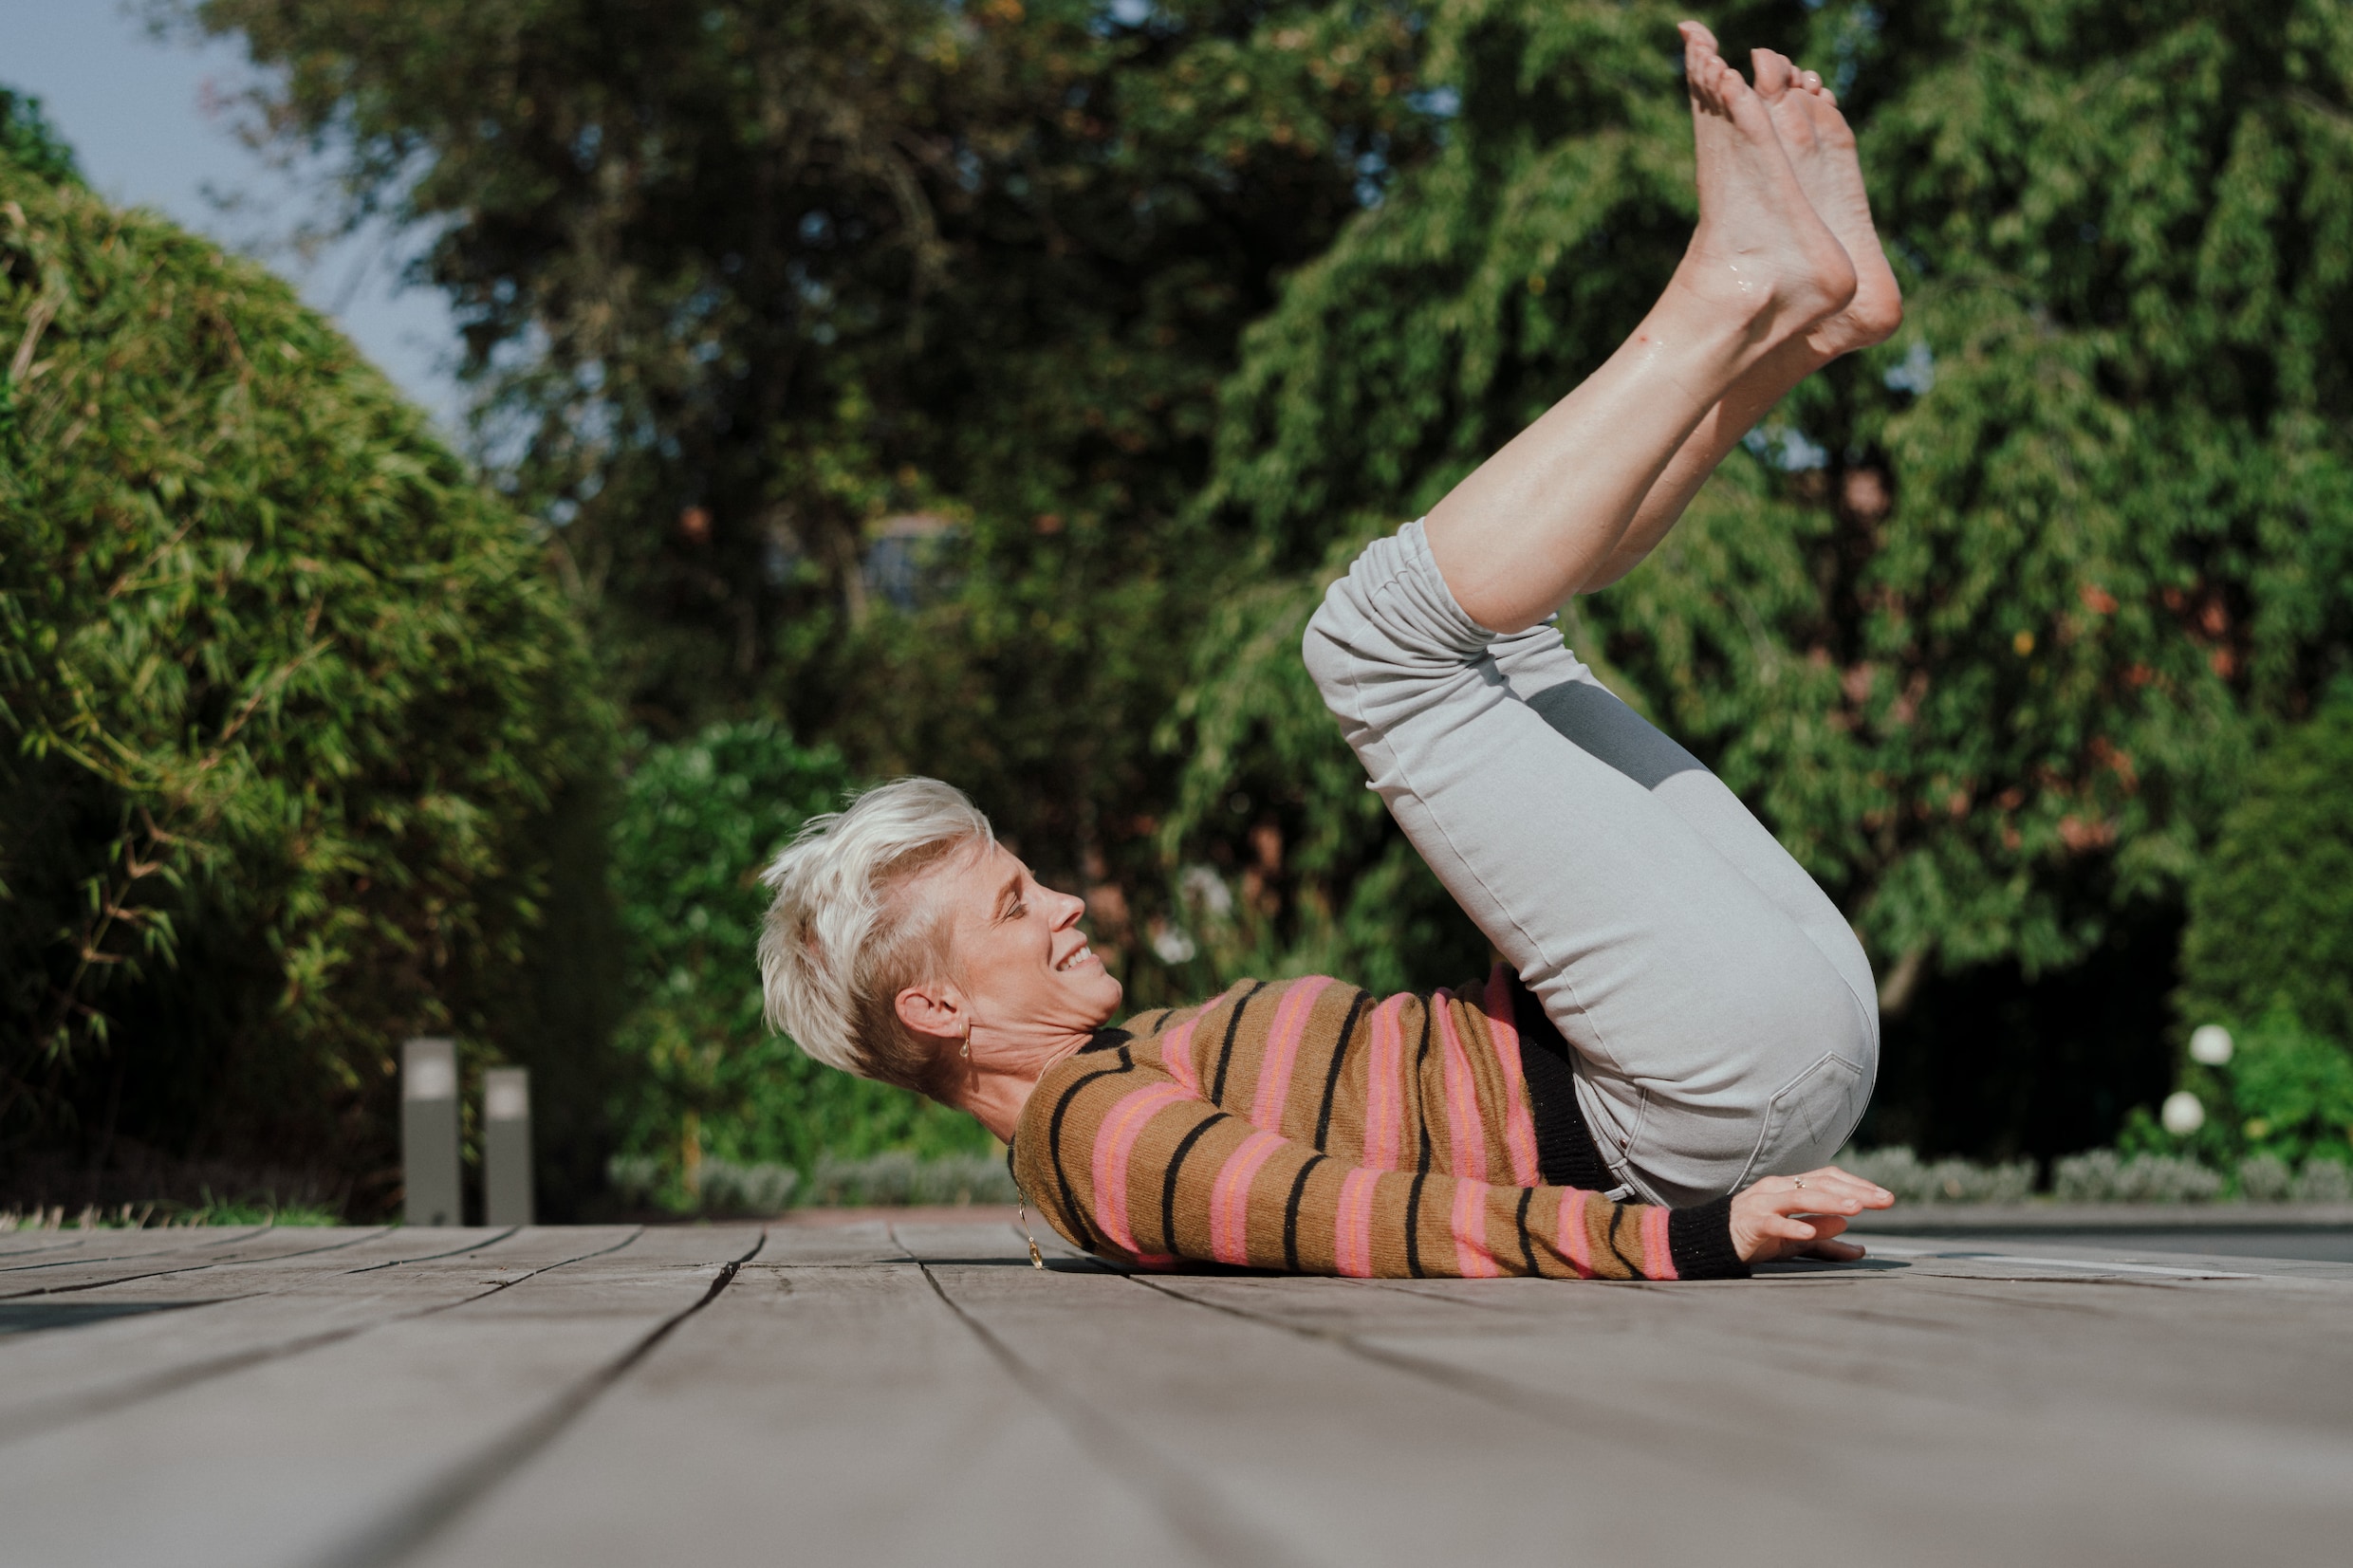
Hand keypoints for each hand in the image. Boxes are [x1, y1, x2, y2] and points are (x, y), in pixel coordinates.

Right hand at [1729, 1165, 1894, 1263]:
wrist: (1713, 1241)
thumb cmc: (1758, 1236)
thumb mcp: (1798, 1239)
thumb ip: (1827, 1241)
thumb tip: (1861, 1246)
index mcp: (1791, 1187)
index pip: (1829, 1178)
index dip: (1858, 1185)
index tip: (1886, 1198)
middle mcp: (1778, 1188)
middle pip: (1821, 1184)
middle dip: (1855, 1192)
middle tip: (1884, 1200)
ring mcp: (1763, 1204)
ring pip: (1800, 1198)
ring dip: (1829, 1203)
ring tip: (1855, 1210)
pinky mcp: (1751, 1224)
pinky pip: (1773, 1223)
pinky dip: (1791, 1227)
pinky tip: (1809, 1233)